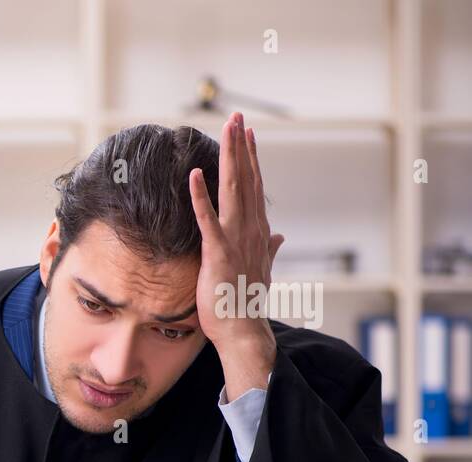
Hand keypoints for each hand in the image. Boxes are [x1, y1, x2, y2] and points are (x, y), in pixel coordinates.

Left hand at [188, 112, 281, 392]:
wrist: (243, 330)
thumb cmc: (246, 303)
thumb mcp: (261, 270)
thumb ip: (270, 249)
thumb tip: (281, 235)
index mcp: (258, 232)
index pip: (254, 187)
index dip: (251, 158)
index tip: (248, 133)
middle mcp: (251, 230)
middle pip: (246, 179)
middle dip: (241, 146)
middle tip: (237, 115)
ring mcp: (237, 240)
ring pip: (233, 190)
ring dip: (229, 158)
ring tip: (227, 129)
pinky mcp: (219, 254)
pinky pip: (208, 221)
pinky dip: (201, 198)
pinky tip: (195, 175)